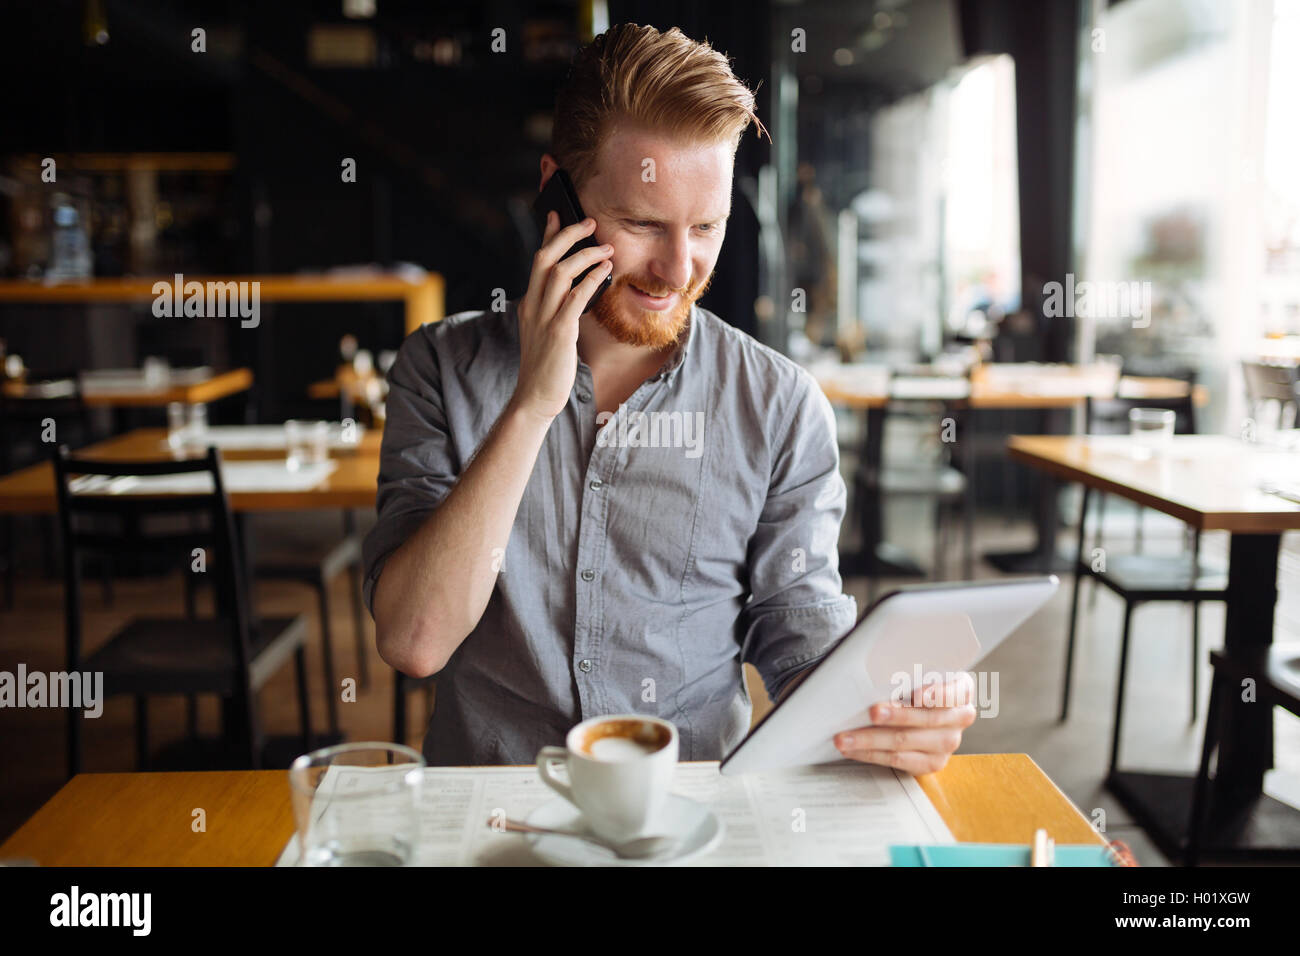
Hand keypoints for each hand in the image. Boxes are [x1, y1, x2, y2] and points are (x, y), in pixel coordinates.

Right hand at [512, 210, 613, 422]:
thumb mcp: (546, 332)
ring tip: (606, 248)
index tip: (557, 214)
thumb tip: (579, 290)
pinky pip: (575, 298)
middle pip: (545, 258)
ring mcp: (544, 319)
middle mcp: (533, 306)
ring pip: (559, 273)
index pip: (536, 261)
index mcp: (528, 304)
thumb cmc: (546, 367)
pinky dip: (591, 280)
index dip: (548, 235)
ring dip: (585, 256)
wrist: (535, 397)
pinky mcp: (559, 333)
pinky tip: (606, 272)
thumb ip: (556, 310)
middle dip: (568, 236)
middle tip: (590, 222)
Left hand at [833, 672, 976, 774]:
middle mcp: (960, 717)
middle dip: (895, 716)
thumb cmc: (913, 684)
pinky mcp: (932, 762)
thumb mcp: (917, 672)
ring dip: (871, 739)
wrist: (919, 711)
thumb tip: (876, 669)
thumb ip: (907, 672)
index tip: (917, 695)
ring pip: (905, 741)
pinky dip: (871, 754)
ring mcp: (948, 743)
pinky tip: (853, 749)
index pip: (953, 691)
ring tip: (846, 737)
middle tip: (872, 712)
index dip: (936, 694)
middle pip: (925, 719)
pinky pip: (898, 760)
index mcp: (961, 689)